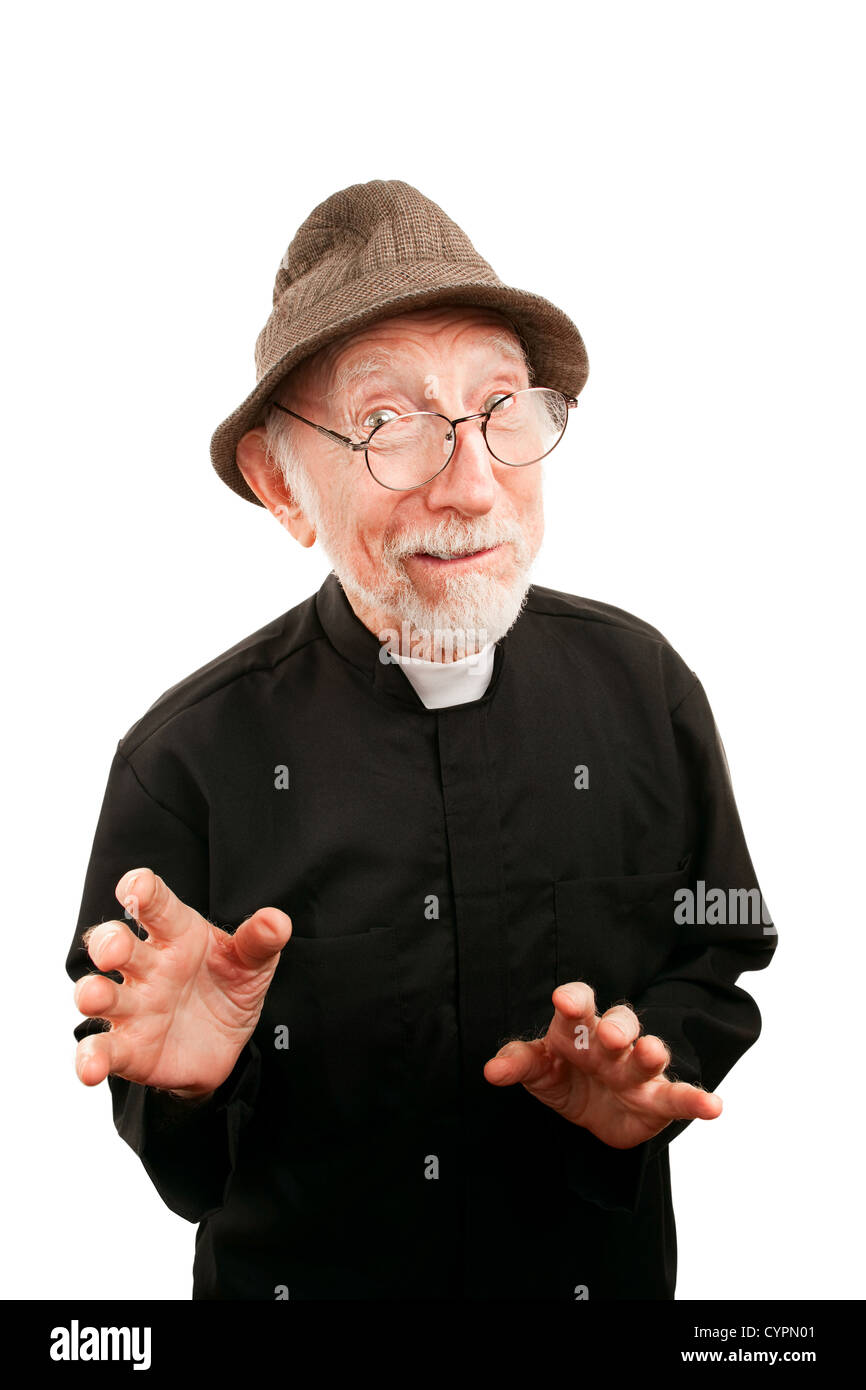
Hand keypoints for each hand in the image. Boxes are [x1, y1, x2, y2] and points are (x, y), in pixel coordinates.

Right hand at [73, 867, 291, 1098]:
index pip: (156, 905)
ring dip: (91, 993)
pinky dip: (91, 1057)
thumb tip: (277, 920)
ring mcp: (133, 1006)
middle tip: (113, 949)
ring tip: (95, 996)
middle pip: (116, 944)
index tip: (137, 887)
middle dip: (108, 943)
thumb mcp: (252, 963)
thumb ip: (259, 941)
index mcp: (176, 935)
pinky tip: (90, 1067)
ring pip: (98, 993)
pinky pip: (103, 1049)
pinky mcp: (128, 1047)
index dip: (142, 890)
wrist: (226, 1046)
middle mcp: (147, 966)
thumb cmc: (229, 987)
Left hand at [483, 981, 721, 1148]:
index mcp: (577, 1027)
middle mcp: (611, 1041)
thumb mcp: (538, 1069)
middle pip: (618, 1022)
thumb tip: (491, 1071)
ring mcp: (637, 1068)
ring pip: (648, 1052)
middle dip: (616, 1026)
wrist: (593, 1112)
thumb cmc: (564, 1075)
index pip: (578, 1004)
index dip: (573, 999)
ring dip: (651, 1051)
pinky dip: (697, 1100)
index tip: (563, 1000)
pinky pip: (678, 1096)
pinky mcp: (658, 1099)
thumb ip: (519, 1063)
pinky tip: (714, 1107)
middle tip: (610, 1035)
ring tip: (651, 1054)